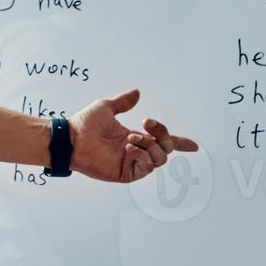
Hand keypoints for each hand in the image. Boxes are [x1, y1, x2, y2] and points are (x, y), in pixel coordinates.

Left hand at [67, 88, 198, 182]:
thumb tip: (137, 92)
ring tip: (129, 138)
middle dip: (163, 135)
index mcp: (136, 137)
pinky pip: (146, 167)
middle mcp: (137, 151)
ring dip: (150, 146)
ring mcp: (133, 163)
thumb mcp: (106, 107)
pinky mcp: (126, 174)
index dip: (180, 143)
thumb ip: (123, 102)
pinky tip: (129, 147)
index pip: (163, 142)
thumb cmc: (85, 124)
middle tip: (146, 124)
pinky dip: (142, 155)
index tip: (194, 146)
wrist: (71, 138)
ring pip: (160, 158)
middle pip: (166, 148)